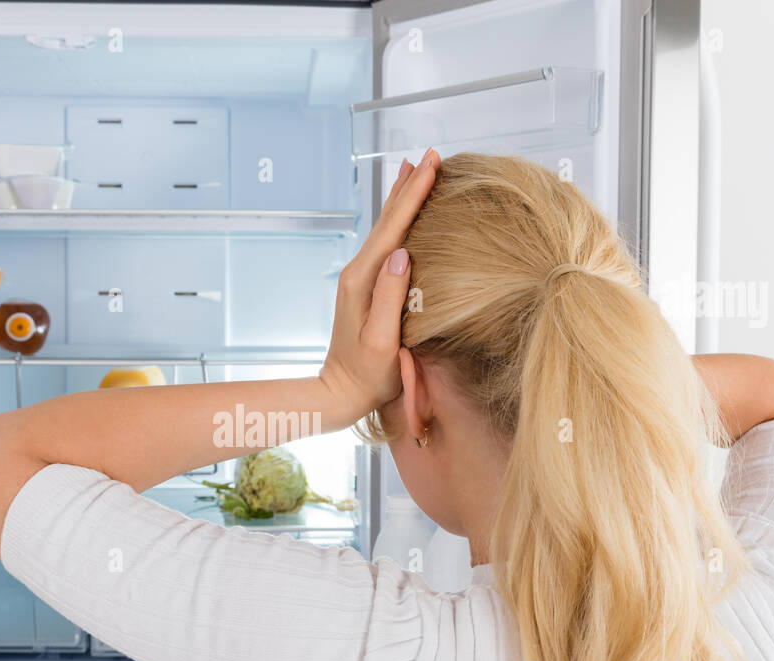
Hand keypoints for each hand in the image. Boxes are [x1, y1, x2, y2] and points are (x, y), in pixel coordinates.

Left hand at [320, 148, 440, 422]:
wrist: (341, 393)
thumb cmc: (368, 375)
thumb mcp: (381, 340)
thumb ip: (390, 297)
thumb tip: (402, 253)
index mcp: (363, 280)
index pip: (393, 228)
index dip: (413, 195)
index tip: (431, 165)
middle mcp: (358, 272)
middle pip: (387, 219)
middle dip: (410, 186)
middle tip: (430, 154)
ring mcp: (360, 278)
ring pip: (385, 227)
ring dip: (401, 198)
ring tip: (413, 170)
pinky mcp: (366, 286)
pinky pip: (385, 242)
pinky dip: (397, 220)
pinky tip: (402, 214)